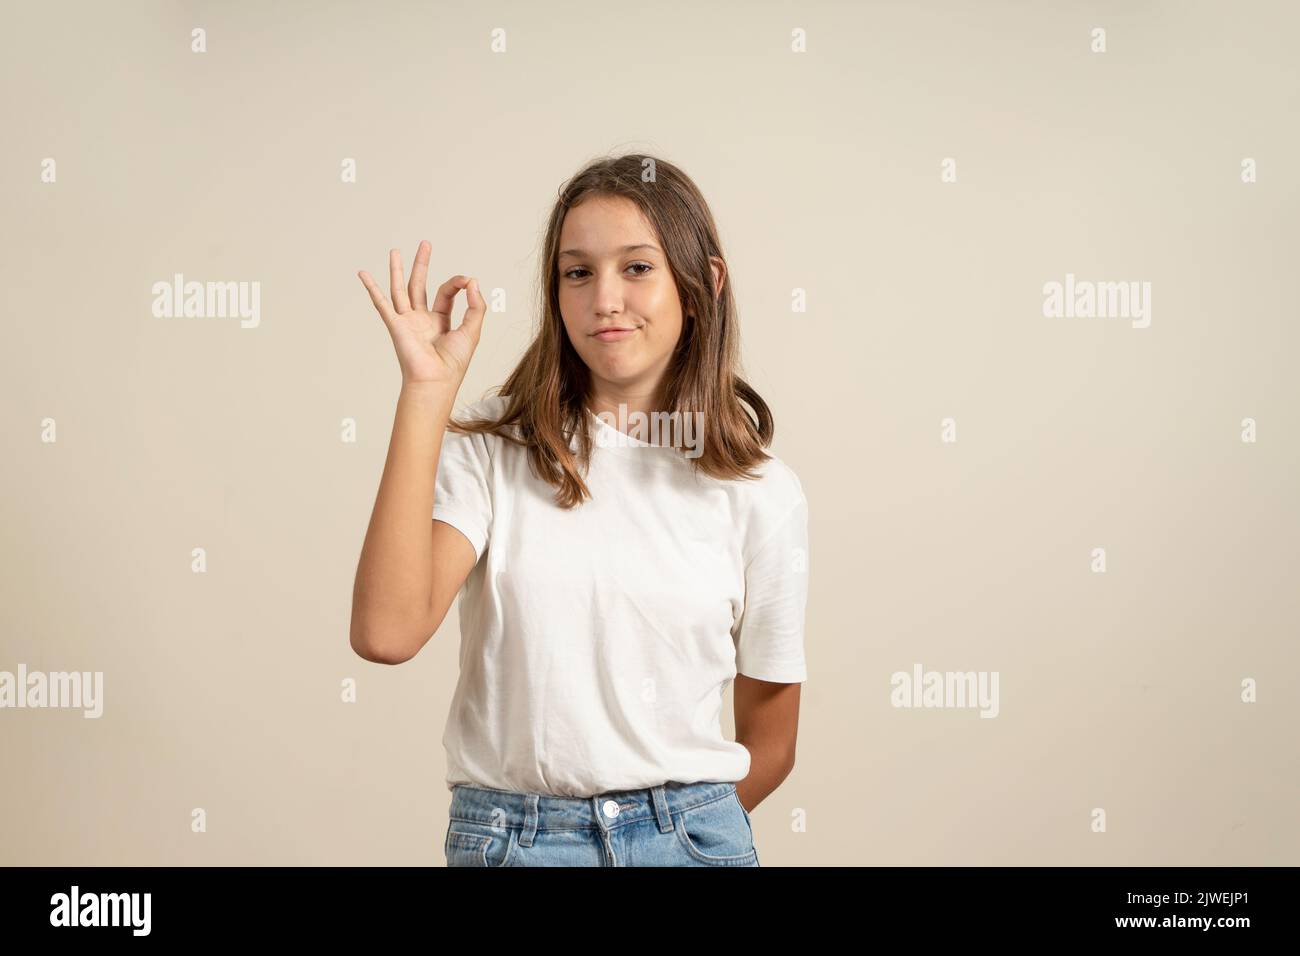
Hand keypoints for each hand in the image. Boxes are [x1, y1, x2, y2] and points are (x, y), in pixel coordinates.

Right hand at [358, 240, 485, 386]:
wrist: (436, 381)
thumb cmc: (454, 363)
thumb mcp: (472, 330)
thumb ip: (475, 306)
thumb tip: (473, 282)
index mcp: (440, 321)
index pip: (446, 293)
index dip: (458, 283)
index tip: (467, 281)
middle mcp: (422, 320)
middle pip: (420, 285)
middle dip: (422, 264)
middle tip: (425, 244)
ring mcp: (407, 321)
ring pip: (400, 289)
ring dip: (397, 270)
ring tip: (395, 251)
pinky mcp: (396, 325)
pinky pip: (381, 303)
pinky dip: (372, 289)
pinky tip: (363, 274)